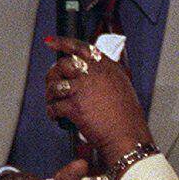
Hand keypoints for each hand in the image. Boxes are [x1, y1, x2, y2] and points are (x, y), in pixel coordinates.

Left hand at [44, 35, 152, 166]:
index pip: (81, 47)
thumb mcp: (121, 86)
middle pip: (63, 65)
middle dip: (53, 75)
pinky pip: (55, 106)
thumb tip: (85, 76)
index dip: (62, 43)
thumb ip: (103, 76)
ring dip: (50, 94)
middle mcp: (94, 73)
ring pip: (55, 84)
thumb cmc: (126, 118)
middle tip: (53, 84)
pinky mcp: (75, 106)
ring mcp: (83, 89)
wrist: (127, 136)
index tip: (50, 42)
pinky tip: (55, 115)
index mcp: (106, 66)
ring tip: (53, 102)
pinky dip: (52, 112)